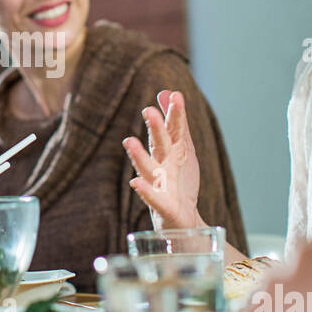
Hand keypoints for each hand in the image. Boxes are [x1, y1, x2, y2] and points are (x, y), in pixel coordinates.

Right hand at [122, 90, 203, 228]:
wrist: (183, 219)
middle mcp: (162, 165)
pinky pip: (152, 198)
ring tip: (128, 141)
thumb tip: (168, 92)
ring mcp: (159, 185)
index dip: (174, 114)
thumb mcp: (183, 149)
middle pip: (158, 145)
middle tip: (148, 111)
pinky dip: (144, 191)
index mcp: (170, 152)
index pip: (173, 130)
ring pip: (148, 168)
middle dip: (155, 129)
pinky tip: (135, 182)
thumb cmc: (180, 181)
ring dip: (138, 156)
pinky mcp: (161, 206)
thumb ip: (177, 123)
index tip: (174, 96)